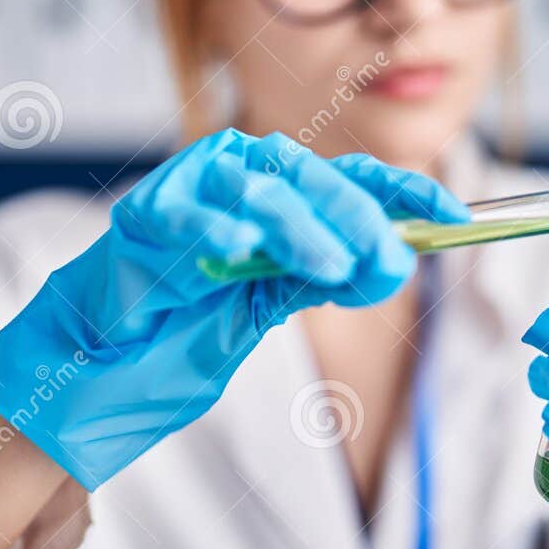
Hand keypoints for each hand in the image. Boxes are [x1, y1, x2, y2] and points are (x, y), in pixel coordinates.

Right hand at [0, 128, 466, 488]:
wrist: (95, 373)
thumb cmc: (179, 335)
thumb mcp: (266, 307)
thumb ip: (320, 279)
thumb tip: (395, 261)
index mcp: (278, 201)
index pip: (353, 179)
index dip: (404, 190)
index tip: (453, 216)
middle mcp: (241, 183)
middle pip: (313, 176)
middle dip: (358, 214)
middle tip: (390, 254)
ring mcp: (190, 193)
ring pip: (259, 187)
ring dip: (301, 223)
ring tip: (331, 264)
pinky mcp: (143, 217)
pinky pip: (186, 212)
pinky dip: (216, 225)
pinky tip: (241, 249)